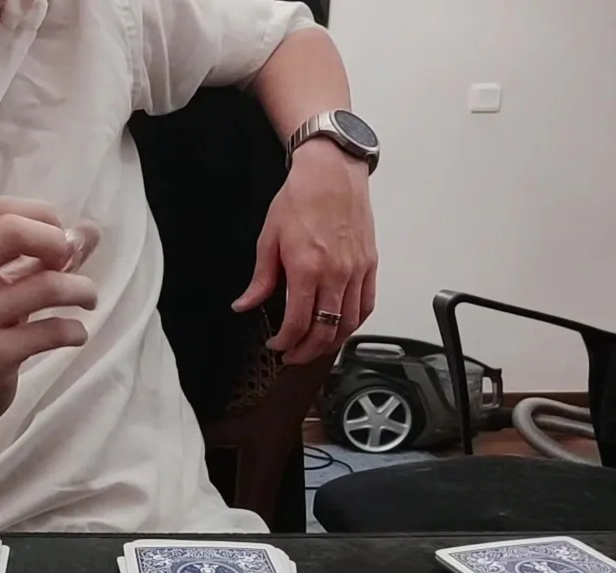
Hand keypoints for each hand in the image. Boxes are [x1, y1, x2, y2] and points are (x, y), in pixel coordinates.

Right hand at [0, 197, 99, 463]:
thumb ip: (38, 261)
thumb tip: (90, 230)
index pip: (0, 211)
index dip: (43, 217)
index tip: (61, 244)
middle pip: (11, 231)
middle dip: (57, 242)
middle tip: (72, 265)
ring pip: (44, 284)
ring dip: (81, 289)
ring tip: (88, 301)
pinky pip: (49, 331)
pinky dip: (75, 330)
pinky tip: (75, 335)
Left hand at [232, 139, 377, 364]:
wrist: (331, 173)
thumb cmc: (300, 199)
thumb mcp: (268, 239)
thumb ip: (260, 280)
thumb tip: (245, 304)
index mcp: (307, 269)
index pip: (298, 323)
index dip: (285, 342)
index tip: (275, 345)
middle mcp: (336, 274)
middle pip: (325, 331)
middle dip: (306, 351)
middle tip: (291, 356)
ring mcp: (357, 271)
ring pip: (349, 324)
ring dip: (330, 343)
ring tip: (313, 347)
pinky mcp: (370, 265)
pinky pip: (366, 306)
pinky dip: (353, 324)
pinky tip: (340, 328)